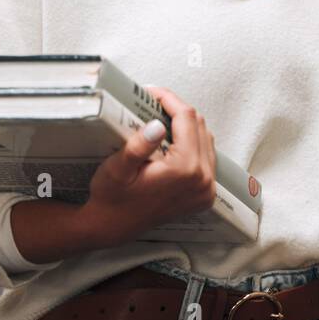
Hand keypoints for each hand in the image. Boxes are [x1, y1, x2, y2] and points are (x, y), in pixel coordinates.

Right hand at [76, 86, 218, 251]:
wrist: (113, 227)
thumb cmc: (111, 198)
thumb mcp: (117, 169)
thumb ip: (138, 146)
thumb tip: (158, 124)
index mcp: (184, 170)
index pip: (186, 118)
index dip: (169, 99)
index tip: (152, 92)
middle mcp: (202, 180)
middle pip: (199, 126)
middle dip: (178, 110)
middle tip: (154, 102)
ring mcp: (206, 189)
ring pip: (206, 139)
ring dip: (187, 125)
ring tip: (162, 118)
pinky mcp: (205, 195)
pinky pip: (207, 157)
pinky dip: (193, 143)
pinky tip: (174, 140)